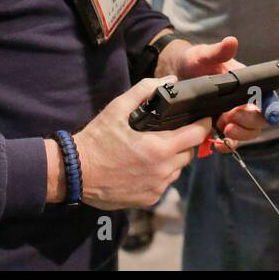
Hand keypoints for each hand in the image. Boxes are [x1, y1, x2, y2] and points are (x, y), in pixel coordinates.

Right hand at [74, 76, 209, 209]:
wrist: (76, 173)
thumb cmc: (97, 139)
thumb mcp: (118, 109)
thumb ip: (144, 91)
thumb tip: (169, 80)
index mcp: (160, 148)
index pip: (197, 135)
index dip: (203, 124)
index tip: (202, 117)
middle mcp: (163, 170)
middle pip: (189, 153)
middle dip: (186, 140)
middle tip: (173, 131)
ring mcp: (157, 187)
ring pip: (178, 169)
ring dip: (174, 158)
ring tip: (157, 148)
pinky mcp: (149, 199)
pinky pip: (165, 183)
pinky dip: (161, 173)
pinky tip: (146, 165)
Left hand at [158, 35, 265, 144]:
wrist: (177, 75)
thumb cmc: (195, 61)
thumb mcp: (203, 55)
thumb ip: (218, 51)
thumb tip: (231, 41)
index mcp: (247, 85)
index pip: (268, 98)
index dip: (273, 108)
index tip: (269, 114)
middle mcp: (244, 102)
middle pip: (260, 120)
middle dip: (250, 123)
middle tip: (232, 119)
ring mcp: (233, 116)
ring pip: (248, 133)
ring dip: (240, 135)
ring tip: (225, 129)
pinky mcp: (220, 127)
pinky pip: (230, 141)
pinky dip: (227, 144)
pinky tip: (217, 143)